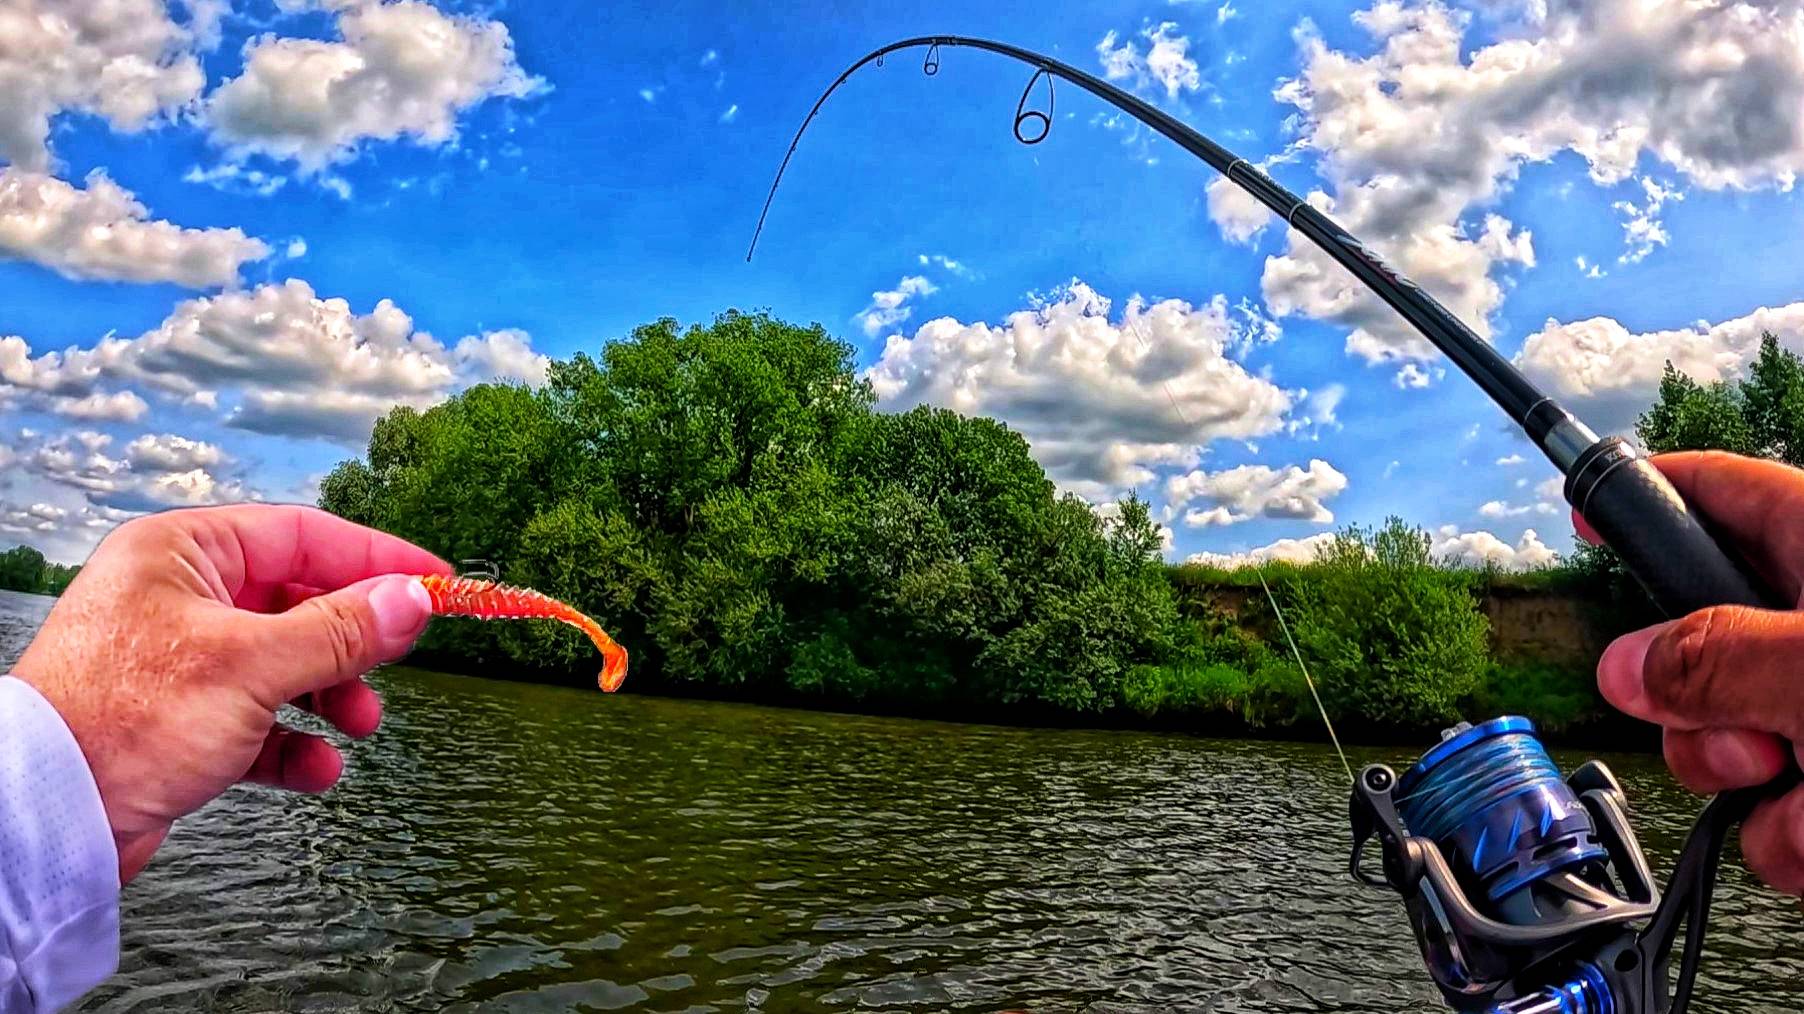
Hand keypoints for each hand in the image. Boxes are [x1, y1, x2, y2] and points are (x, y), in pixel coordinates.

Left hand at [11, 504, 449, 882]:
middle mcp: (180, 598)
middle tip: (395, 663)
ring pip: (284, 665)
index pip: (304, 536)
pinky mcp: (178, 723)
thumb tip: (413, 600)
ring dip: (331, 697)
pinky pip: (257, 723)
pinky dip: (293, 745)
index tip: (435, 581)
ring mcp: (179, 662)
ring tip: (358, 725)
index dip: (377, 558)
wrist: (42, 816)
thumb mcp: (251, 665)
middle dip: (352, 642)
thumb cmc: (120, 719)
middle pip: (299, 603)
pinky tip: (316, 768)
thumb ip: (341, 631)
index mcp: (183, 553)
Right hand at [1585, 451, 1803, 893]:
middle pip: (1696, 648)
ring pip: (1731, 745)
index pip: (1715, 491)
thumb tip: (1624, 666)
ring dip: (1757, 793)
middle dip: (1697, 715)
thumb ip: (1718, 659)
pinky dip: (1796, 836)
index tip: (1580, 504)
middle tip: (1748, 739)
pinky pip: (1778, 814)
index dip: (1641, 490)